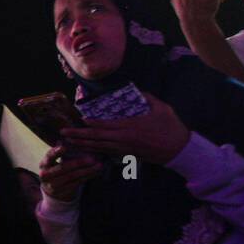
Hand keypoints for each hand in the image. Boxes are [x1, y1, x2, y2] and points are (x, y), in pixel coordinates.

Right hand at [38, 145, 102, 201]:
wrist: (52, 189)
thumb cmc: (55, 169)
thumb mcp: (54, 160)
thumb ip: (60, 150)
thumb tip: (69, 136)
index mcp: (43, 164)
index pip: (49, 157)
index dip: (56, 152)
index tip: (64, 147)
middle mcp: (46, 175)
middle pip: (63, 168)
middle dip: (79, 163)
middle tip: (92, 158)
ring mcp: (54, 185)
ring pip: (73, 176)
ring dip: (87, 170)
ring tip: (99, 165)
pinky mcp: (63, 191)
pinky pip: (77, 183)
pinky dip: (88, 177)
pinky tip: (96, 172)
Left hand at [60, 93, 190, 165]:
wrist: (180, 149)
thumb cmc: (171, 126)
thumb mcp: (161, 107)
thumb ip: (147, 97)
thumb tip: (135, 88)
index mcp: (131, 126)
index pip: (106, 125)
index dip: (91, 123)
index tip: (79, 119)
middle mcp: (125, 139)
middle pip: (97, 138)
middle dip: (79, 136)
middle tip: (63, 134)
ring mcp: (125, 148)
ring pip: (99, 147)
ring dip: (83, 145)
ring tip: (68, 142)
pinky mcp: (128, 154)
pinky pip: (107, 152)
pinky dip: (95, 151)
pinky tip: (85, 150)